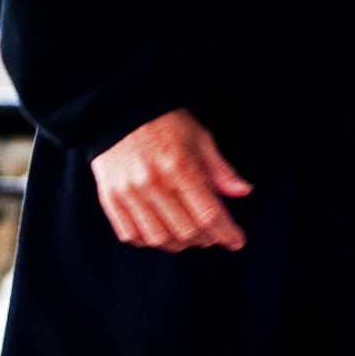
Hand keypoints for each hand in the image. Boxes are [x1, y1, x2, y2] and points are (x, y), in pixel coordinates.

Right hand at [90, 107, 251, 252]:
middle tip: (214, 235)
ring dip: (178, 244)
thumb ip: (220, 169)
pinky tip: (161, 232)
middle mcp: (152, 183)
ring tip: (189, 236)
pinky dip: (149, 241)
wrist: (120, 111)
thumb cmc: (166, 124)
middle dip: (206, 239)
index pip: (208, 212)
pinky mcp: (110, 199)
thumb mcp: (200, 138)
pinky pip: (131, 235)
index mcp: (179, 166)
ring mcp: (128, 193)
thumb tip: (243, 191)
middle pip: (185, 231)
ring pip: (158, 238)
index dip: (226, 232)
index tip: (236, 241)